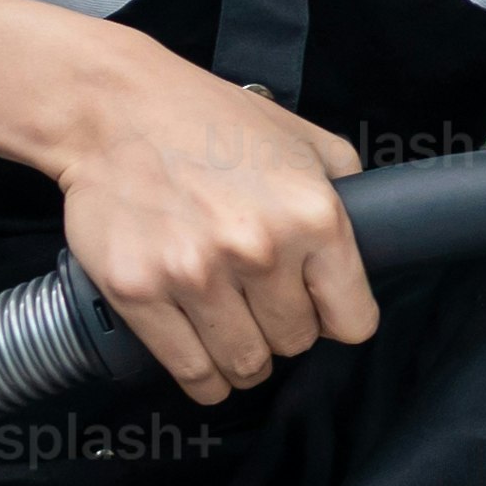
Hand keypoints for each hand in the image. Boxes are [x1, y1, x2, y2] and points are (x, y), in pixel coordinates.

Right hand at [52, 47, 372, 400]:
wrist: (112, 108)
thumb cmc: (209, 121)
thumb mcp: (304, 140)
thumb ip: (348, 192)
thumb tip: (373, 239)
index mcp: (313, 216)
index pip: (353, 321)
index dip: (337, 318)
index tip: (320, 310)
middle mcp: (259, 250)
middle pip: (295, 343)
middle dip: (284, 330)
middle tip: (263, 305)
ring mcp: (196, 274)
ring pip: (245, 365)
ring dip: (245, 360)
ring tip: (236, 334)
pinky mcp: (140, 292)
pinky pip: (190, 371)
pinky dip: (203, 377)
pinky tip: (205, 358)